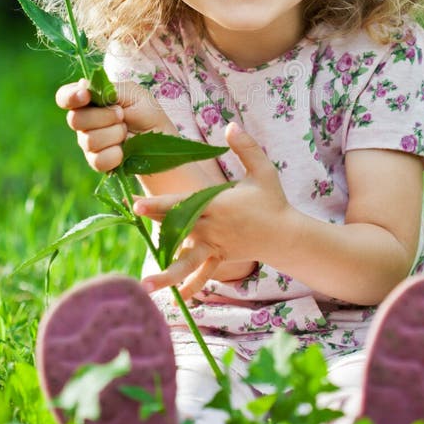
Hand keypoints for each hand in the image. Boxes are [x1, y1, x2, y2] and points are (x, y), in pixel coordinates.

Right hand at [55, 78, 174, 172]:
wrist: (161, 140)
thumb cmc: (147, 113)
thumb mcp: (133, 94)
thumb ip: (109, 89)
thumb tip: (83, 85)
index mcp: (90, 101)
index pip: (64, 97)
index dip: (70, 96)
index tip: (85, 96)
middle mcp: (84, 121)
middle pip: (75, 120)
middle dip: (103, 117)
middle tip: (122, 115)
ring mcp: (89, 143)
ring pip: (88, 140)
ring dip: (114, 134)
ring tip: (126, 132)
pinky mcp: (97, 162)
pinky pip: (98, 160)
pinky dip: (115, 154)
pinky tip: (124, 150)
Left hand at [136, 123, 291, 298]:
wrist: (285, 234)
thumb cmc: (272, 199)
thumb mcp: (263, 170)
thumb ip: (246, 147)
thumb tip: (231, 124)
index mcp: (217, 205)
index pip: (183, 204)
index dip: (160, 204)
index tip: (138, 204)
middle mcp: (212, 228)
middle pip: (179, 233)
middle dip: (158, 241)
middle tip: (138, 245)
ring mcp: (215, 246)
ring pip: (188, 262)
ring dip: (168, 276)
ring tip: (146, 287)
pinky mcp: (219, 257)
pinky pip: (203, 273)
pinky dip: (191, 285)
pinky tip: (176, 299)